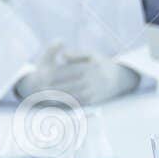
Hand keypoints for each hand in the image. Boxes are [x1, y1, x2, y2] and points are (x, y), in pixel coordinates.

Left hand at [16, 45, 137, 105]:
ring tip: (42, 95)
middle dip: (51, 86)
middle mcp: (92, 80)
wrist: (121, 79)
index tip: (41, 75)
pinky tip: (55, 102)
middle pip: (67, 84)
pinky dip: (65, 102)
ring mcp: (93, 91)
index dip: (53, 74)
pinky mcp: (94, 101)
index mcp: (89, 66)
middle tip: (37, 87)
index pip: (67, 71)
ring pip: (71, 95)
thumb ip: (76, 54)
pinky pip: (77, 102)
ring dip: (55, 96)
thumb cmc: (101, 64)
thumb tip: (62, 55)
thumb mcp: (91, 54)